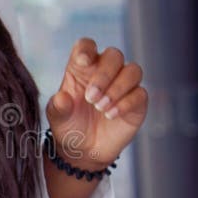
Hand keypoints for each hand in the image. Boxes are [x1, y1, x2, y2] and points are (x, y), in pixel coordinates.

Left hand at [46, 38, 147, 168]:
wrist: (84, 150)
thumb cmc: (69, 126)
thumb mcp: (57, 117)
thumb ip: (58, 107)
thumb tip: (62, 98)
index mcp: (82, 68)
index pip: (87, 46)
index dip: (87, 49)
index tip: (83, 61)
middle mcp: (105, 72)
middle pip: (114, 55)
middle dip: (104, 75)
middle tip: (91, 98)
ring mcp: (123, 85)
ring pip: (132, 71)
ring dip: (117, 88)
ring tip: (100, 108)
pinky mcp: (137, 102)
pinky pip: (140, 93)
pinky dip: (126, 103)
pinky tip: (111, 115)